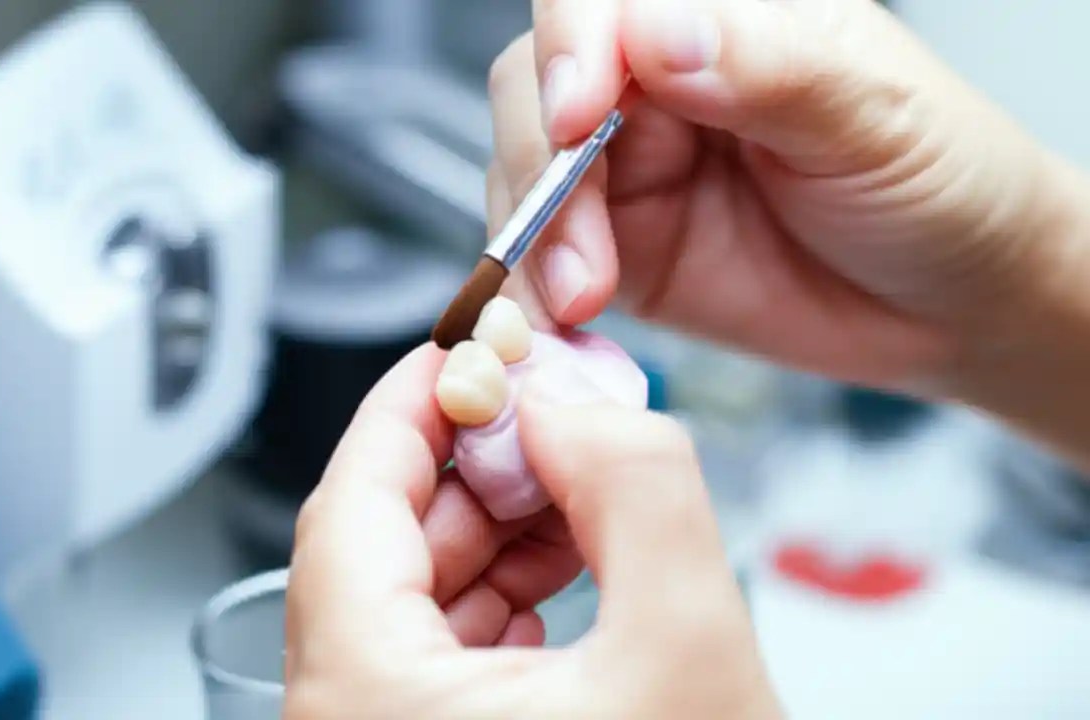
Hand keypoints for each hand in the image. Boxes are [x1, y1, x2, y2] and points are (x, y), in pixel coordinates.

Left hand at [284, 346, 780, 718]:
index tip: (462, 346)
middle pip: (380, 543)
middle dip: (475, 463)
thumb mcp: (687, 651)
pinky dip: (505, 598)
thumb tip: (579, 402)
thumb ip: (638, 490)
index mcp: (362, 703)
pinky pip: (444, 656)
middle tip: (551, 410)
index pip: (347, 501)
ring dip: (498, 528)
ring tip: (583, 486)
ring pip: (415, 598)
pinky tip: (574, 568)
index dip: (409, 403)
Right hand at [490, 0, 1089, 395]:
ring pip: (522, 173)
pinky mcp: (617, 250)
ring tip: (584, 293)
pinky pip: (541, 259)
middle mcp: (659, 84)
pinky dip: (533, 293)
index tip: (579, 114)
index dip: (570, 46)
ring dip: (534, 236)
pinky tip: (564, 321)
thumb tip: (656, 34)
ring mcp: (629, 168)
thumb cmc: (942, 185)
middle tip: (581, 234)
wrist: (959, 309)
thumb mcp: (874, 118)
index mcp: (724, 16)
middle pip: (537, 85)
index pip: (602, 1)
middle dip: (540, 161)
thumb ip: (768, 70)